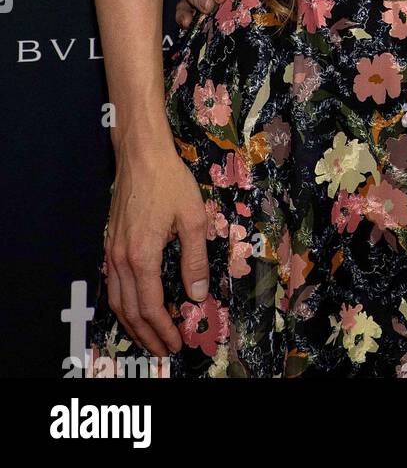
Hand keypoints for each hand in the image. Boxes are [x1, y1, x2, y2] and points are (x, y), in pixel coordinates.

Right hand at [105, 133, 209, 357]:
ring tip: (148, 337)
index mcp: (142, 256)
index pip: (150, 306)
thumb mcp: (193, 217)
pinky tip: (132, 307)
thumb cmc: (169, 182)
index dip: (163, 329)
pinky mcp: (110, 244)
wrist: (140, 156)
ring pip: (116, 300)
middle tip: (164, 349)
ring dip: (131, 324)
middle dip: (147, 335)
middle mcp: (121, 259)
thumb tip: (197, 294)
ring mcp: (111, 252)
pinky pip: (111, 284)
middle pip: (130, 310)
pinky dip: (121, 304)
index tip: (176, 342)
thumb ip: (195, 258)